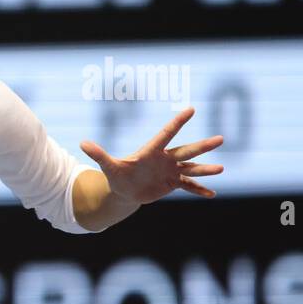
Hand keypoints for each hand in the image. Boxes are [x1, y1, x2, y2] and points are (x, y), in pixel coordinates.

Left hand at [79, 107, 224, 203]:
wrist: (125, 190)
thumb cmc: (117, 175)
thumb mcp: (109, 167)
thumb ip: (99, 155)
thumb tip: (81, 143)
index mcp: (152, 151)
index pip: (166, 134)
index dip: (178, 122)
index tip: (191, 109)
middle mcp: (165, 159)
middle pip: (186, 151)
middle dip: (202, 146)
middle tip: (220, 139)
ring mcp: (171, 171)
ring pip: (191, 168)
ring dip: (205, 169)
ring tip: (221, 168)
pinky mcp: (173, 184)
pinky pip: (189, 186)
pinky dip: (199, 190)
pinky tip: (212, 194)